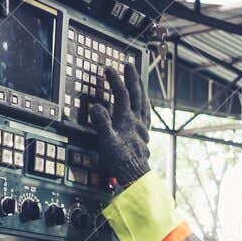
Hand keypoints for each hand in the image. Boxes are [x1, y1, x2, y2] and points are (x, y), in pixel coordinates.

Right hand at [89, 60, 152, 190]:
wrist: (135, 176)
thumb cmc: (120, 161)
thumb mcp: (106, 142)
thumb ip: (101, 123)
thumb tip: (95, 106)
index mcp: (127, 120)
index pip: (122, 94)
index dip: (115, 80)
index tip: (108, 68)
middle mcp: (137, 121)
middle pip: (136, 95)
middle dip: (132, 78)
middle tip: (128, 64)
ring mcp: (142, 128)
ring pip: (144, 103)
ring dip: (140, 89)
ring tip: (138, 79)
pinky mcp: (144, 135)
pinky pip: (146, 115)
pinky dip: (144, 105)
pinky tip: (144, 104)